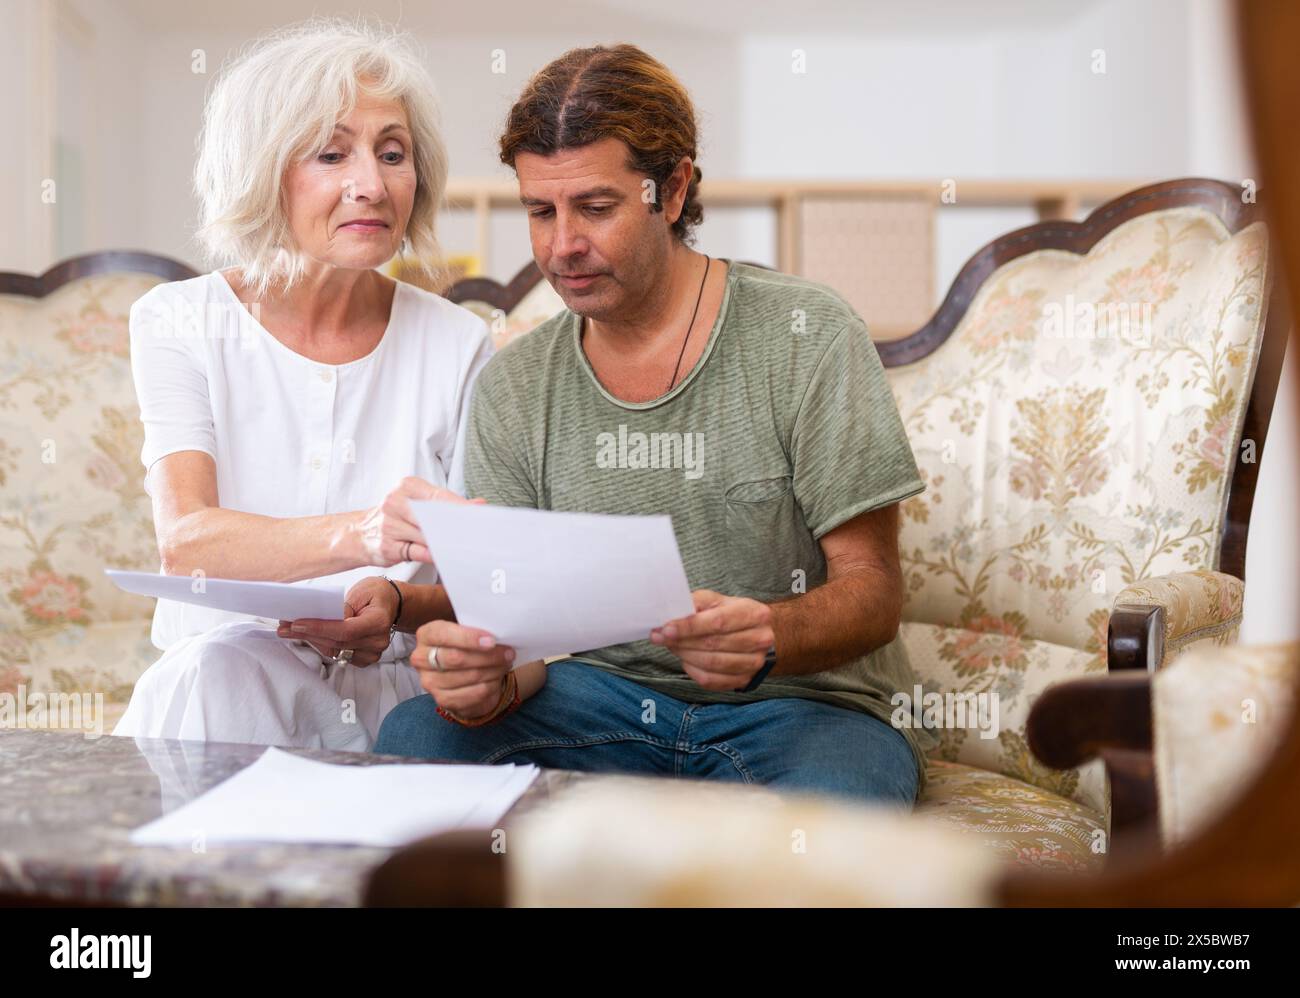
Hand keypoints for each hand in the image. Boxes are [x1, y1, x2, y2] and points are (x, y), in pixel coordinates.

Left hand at [276, 576, 400, 666]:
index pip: (346, 630)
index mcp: (380, 621)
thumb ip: (342, 607)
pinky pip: (338, 654)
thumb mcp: (360, 591)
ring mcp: (372, 653)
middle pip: (337, 641)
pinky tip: (308, 636)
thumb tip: (320, 617)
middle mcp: (378, 641)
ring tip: (289, 630)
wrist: (390, 604)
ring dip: (310, 640)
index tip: (297, 623)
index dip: (320, 628)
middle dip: (308, 633)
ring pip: (334, 649)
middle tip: (284, 626)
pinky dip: (321, 644)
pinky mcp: (364, 659)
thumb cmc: (375, 594)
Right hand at [356, 476, 485, 567]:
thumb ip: (446, 503)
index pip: (440, 496)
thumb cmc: (395, 517)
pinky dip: (433, 555)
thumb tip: (479, 505)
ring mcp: (390, 526)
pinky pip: (417, 552)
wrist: (358, 533)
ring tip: (463, 546)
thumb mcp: (416, 502)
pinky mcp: (388, 547)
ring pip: (428, 536)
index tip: (480, 515)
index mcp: (406, 487)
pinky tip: (444, 556)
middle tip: (476, 534)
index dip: (462, 507)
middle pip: (435, 516)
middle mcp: (396, 503)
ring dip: (447, 543)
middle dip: (456, 526)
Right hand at [411, 619, 516, 718]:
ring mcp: (429, 681)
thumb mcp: (468, 633)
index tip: (492, 641)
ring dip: (493, 671)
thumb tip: (499, 635)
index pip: (444, 634)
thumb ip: (476, 631)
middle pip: (456, 658)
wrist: (463, 674)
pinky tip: (496, 680)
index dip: (469, 638)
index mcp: (426, 635)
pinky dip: (489, 687)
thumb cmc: (467, 647)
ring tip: (505, 664)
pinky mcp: (442, 699)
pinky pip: (471, 695)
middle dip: (487, 656)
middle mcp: (421, 658)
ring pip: (468, 676)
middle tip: (508, 653)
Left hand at [650, 589, 774, 691]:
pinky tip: (686, 660)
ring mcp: (754, 663)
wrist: (758, 634)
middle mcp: (760, 639)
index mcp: (755, 613)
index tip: (666, 629)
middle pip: (713, 644)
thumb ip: (697, 603)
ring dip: (685, 655)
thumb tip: (672, 612)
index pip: (718, 622)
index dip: (689, 627)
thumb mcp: (718, 600)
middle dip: (682, 641)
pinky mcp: (744, 680)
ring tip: (672, 646)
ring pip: (712, 664)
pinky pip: (712, 680)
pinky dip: (693, 671)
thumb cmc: (732, 614)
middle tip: (660, 637)